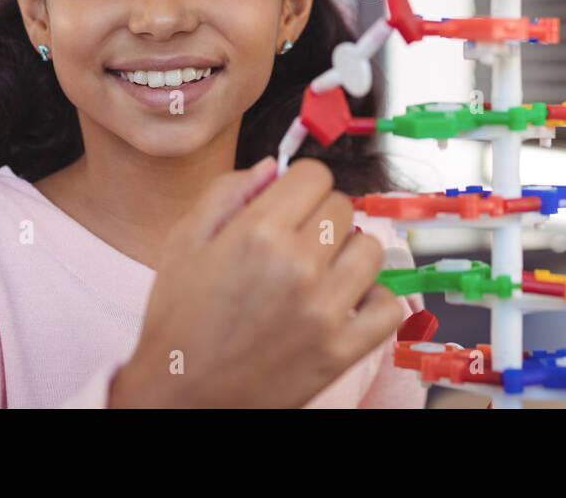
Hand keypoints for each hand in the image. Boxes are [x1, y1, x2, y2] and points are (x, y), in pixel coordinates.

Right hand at [107, 156, 403, 406]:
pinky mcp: (341, 350)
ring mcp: (325, 311)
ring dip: (348, 253)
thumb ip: (227, 192)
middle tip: (296, 240)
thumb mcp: (184, 241)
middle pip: (343, 207)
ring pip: (370, 249)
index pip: (315, 174)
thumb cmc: (178, 321)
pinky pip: (388, 306)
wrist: (179, 397)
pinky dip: (371, 300)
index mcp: (258, 233)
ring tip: (319, 271)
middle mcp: (298, 266)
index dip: (300, 183)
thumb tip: (272, 167)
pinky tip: (344, 302)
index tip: (292, 200)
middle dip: (321, 215)